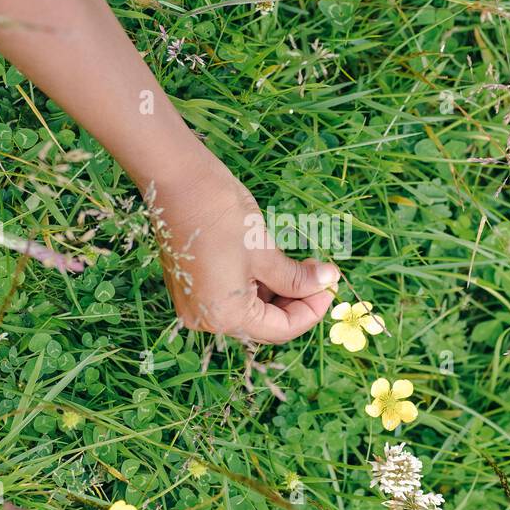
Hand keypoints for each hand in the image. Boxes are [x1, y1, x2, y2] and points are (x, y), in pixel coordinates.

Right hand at [146, 150, 339, 343]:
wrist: (177, 181)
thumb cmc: (222, 215)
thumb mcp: (265, 250)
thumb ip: (296, 277)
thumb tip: (328, 283)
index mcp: (226, 315)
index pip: (281, 329)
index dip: (312, 310)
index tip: (331, 286)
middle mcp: (206, 318)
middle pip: (264, 323)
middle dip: (296, 302)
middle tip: (320, 276)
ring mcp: (195, 303)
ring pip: (248, 310)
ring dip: (277, 293)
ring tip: (301, 266)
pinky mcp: (190, 285)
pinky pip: (230, 296)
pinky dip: (255, 286)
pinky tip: (274, 265)